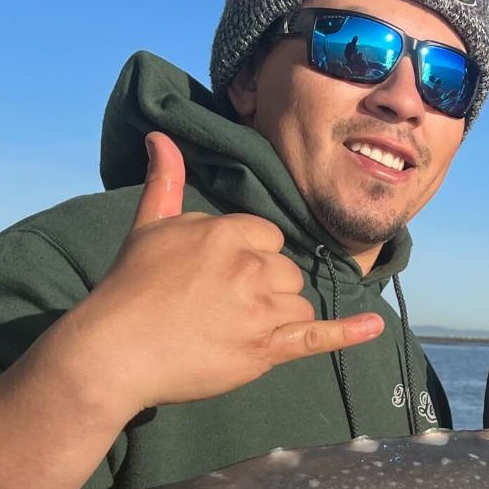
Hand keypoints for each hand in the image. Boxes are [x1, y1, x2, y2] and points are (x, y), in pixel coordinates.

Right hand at [67, 132, 383, 414]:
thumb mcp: (149, 226)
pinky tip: (374, 328)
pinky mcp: (267, 349)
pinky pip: (317, 336)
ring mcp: (262, 310)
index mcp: (229, 232)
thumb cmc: (129, 287)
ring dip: (277, 316)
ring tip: (232, 329)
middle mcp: (251, 267)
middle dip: (263, 288)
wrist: (115, 350)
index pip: (267, 237)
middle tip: (218, 307)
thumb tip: (162, 138)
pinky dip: (348, 334)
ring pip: (297, 304)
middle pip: (286, 272)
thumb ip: (166, 181)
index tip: (217, 277)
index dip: (247, 257)